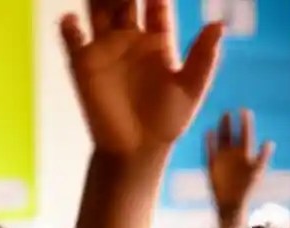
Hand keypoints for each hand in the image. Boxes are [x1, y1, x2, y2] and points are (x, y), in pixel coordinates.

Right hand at [61, 0, 223, 155]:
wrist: (137, 151)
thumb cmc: (167, 121)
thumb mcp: (190, 89)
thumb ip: (204, 57)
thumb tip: (219, 24)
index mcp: (157, 41)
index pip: (156, 4)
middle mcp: (130, 38)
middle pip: (124, 1)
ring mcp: (105, 48)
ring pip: (98, 10)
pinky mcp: (83, 64)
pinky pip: (72, 37)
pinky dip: (69, 27)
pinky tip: (72, 21)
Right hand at [205, 109, 273, 219]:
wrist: (231, 203)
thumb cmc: (247, 188)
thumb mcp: (257, 171)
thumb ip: (263, 156)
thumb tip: (270, 142)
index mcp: (245, 154)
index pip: (245, 134)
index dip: (246, 123)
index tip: (245, 111)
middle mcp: (233, 153)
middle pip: (231, 134)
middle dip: (231, 123)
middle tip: (230, 111)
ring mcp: (222, 158)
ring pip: (221, 139)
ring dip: (221, 128)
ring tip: (222, 116)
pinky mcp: (211, 164)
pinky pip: (210, 150)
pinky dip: (209, 142)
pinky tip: (208, 132)